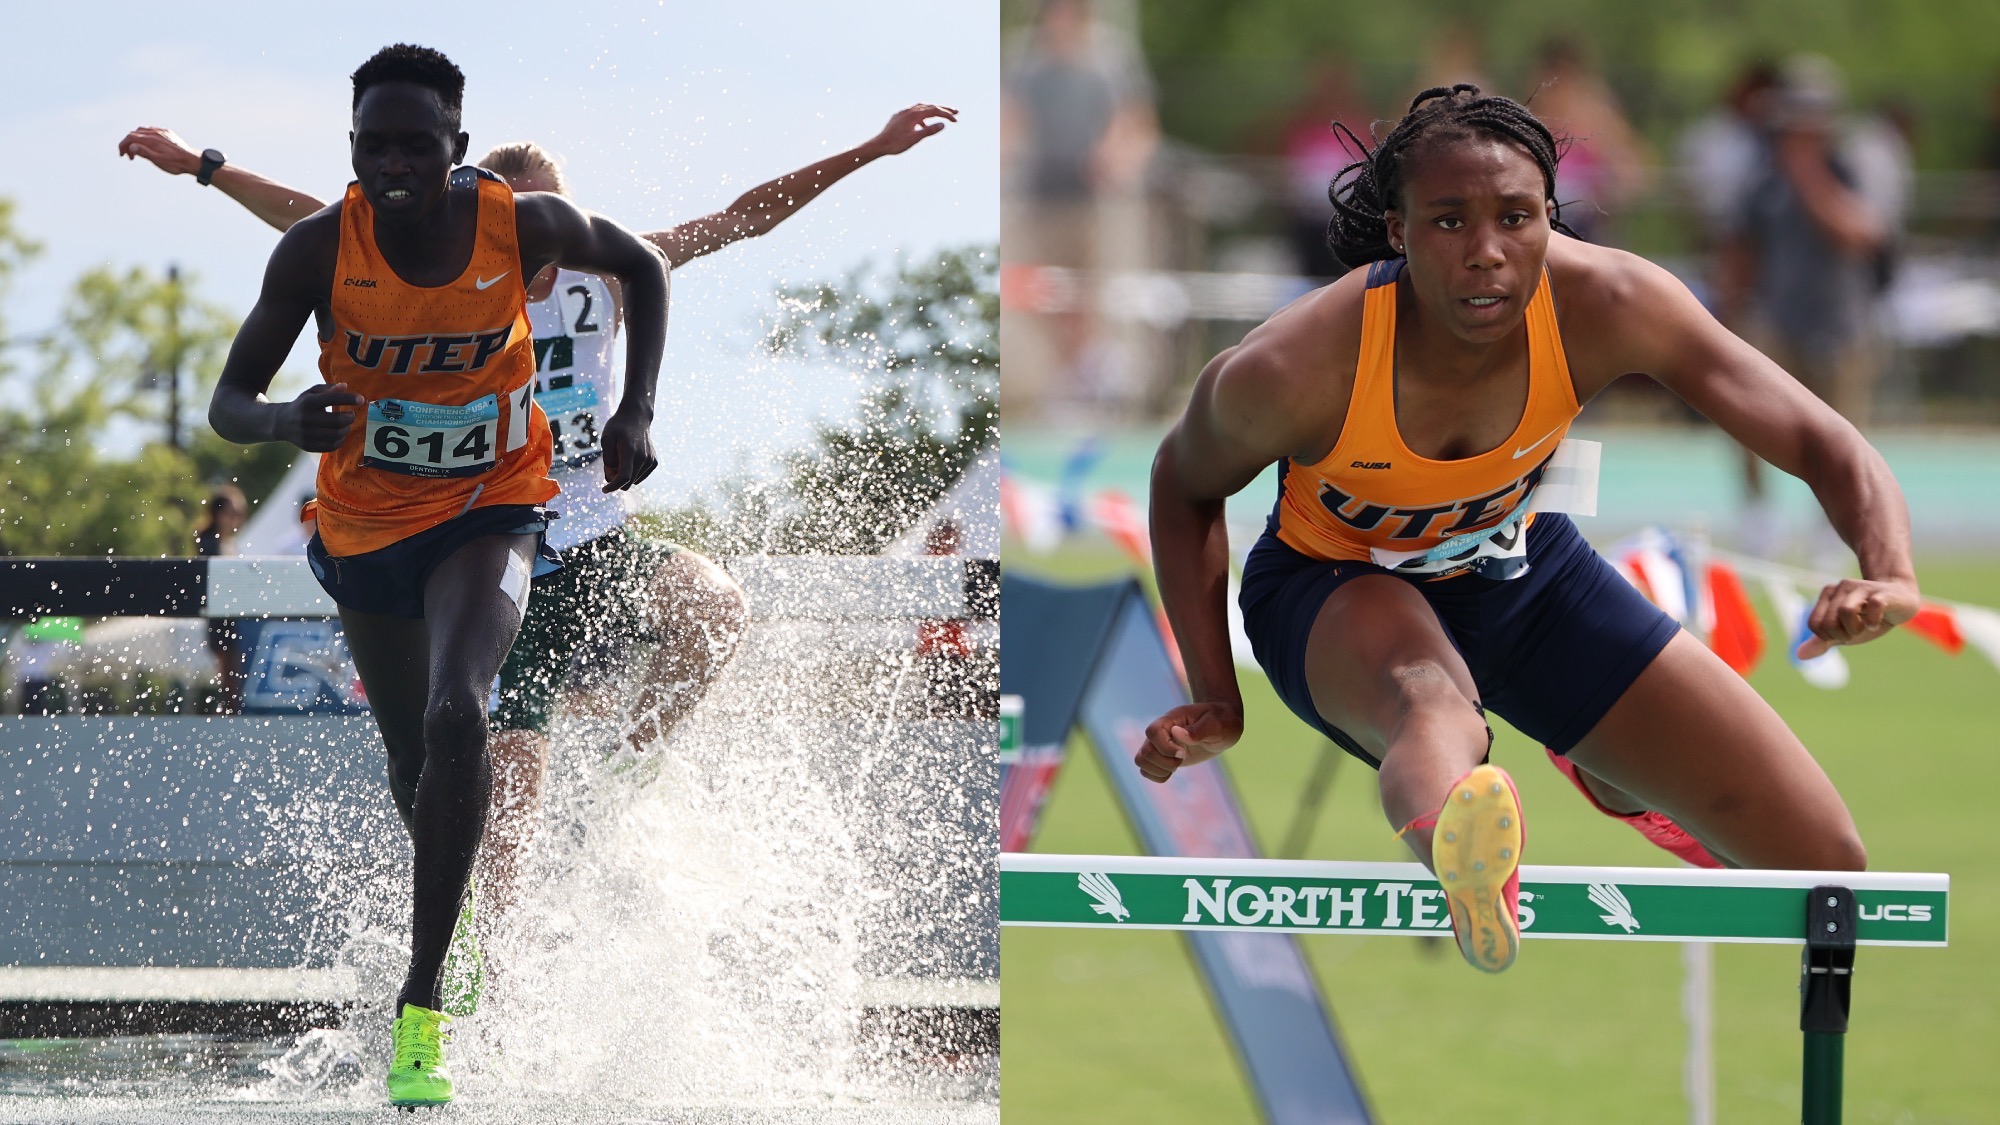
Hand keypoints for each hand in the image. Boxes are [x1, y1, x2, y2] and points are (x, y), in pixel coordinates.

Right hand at [118, 126, 202, 175]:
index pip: (130, 137)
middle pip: (135, 133)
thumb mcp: (157, 160)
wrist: (193, 161)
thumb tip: (131, 146)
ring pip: (142, 130)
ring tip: (137, 150)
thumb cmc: (175, 163)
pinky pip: (152, 130)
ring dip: (136, 139)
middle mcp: (155, 133)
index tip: (122, 154)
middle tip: (130, 156)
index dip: (123, 145)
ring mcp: (162, 132)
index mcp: (151, 140)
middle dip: (128, 144)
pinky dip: (145, 135)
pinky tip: (147, 143)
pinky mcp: (168, 133)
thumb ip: (144, 152)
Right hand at [277, 383, 363, 451]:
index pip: (332, 399)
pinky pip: (331, 446)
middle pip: (337, 420)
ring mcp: (306, 434)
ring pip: (336, 434)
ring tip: (345, 424)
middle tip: (351, 415)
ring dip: (345, 429)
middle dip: (349, 417)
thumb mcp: (312, 393)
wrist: (282, 423)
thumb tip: (345, 386)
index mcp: (307, 402)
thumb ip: (329, 389)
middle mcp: (306, 419)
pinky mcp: (308, 446)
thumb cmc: (303, 405)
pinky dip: (340, 440)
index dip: (349, 399)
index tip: (361, 399)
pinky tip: (339, 434)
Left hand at [598, 405, 656, 491]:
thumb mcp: (606, 439)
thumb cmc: (618, 427)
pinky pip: (640, 477)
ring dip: (625, 475)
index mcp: (630, 451)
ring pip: (634, 481)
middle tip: (609, 466)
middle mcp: (643, 457)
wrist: (637, 417)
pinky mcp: (654, 462)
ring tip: (621, 458)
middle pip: (628, 482)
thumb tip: (612, 477)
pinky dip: (633, 472)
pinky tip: (630, 458)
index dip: (613, 486)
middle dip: (616, 479)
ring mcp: (650, 460)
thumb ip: (607, 459)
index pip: (624, 476)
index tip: (604, 490)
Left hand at [863, 104, 956, 156]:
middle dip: (943, 109)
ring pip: (921, 108)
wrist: (878, 145)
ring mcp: (903, 113)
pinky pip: (914, 112)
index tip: (956, 120)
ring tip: (941, 115)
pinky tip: (923, 124)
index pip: (934, 110)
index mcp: (914, 114)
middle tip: (955, 112)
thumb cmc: (895, 144)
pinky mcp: (898, 117)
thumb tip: (943, 124)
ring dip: (933, 110)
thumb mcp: (915, 139)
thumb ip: (929, 131)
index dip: (946, 114)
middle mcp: (909, 110)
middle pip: (930, 106)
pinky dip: (922, 115)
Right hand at [1135, 701, 1242, 783]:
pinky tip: (1173, 771)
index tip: (1183, 753)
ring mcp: (1160, 744)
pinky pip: (1145, 770)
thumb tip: (1177, 733)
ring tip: (1177, 766)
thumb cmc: (1222, 720)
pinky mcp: (1162, 756)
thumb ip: (1198, 730)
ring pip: (1141, 760)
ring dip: (1158, 769)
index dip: (1164, 747)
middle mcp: (1162, 731)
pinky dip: (1157, 776)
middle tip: (1183, 759)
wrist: (1223, 725)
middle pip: (1145, 751)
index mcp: (1172, 719)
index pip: (1152, 732)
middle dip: (1164, 762)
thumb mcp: (1217, 724)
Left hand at [1796, 577, 1918, 658]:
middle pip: (1828, 621)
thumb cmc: (1869, 617)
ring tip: (1865, 627)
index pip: (1814, 624)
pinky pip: (1873, 606)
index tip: (1843, 634)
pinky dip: (1873, 621)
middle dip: (1842, 635)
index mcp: (1827, 596)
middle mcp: (1841, 588)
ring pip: (1845, 611)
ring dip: (1855, 628)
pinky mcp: (1881, 592)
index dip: (1827, 637)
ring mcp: (1861, 588)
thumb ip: (1822, 641)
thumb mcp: (1844, 632)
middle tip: (1856, 631)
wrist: (1901, 600)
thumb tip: (1799, 655)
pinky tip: (1876, 624)